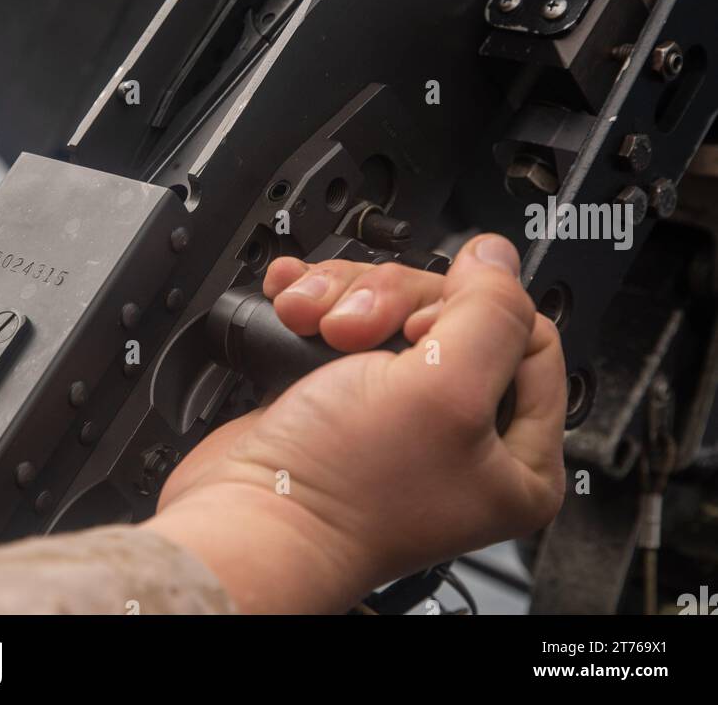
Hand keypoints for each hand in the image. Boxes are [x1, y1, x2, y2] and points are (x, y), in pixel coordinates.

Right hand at [154, 233, 566, 613]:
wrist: (245, 516)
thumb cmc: (343, 487)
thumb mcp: (444, 388)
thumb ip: (489, 312)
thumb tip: (498, 257)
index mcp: (517, 455)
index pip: (527, 333)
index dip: (468, 313)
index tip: (422, 331)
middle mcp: (466, 433)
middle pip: (449, 307)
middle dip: (390, 303)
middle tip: (354, 329)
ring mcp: (402, 411)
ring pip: (392, 305)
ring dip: (344, 297)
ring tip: (311, 322)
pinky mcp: (346, 391)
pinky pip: (347, 315)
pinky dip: (318, 299)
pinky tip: (295, 302)